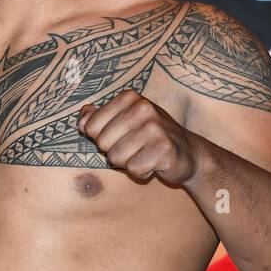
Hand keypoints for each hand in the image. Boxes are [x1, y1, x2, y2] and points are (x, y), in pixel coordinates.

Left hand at [78, 89, 197, 183]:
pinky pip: (134, 170)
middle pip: (102, 143)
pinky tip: (154, 164)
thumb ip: (98, 117)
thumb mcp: (125, 120)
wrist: (189, 153)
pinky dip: (142, 173)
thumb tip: (81, 119)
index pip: (91, 127)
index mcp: (129, 98)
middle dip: (115, 152)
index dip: (103, 138)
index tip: (123, 136)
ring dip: (128, 163)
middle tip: (136, 148)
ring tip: (145, 155)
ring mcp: (155, 127)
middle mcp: (142, 108)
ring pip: (116, 158)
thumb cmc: (150, 137)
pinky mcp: (164, 149)